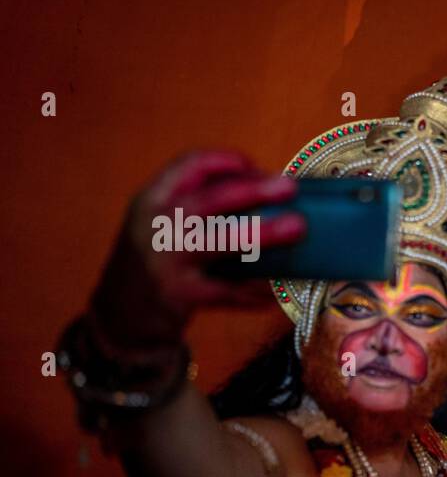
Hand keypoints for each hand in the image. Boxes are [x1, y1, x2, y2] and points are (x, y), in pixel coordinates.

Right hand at [88, 151, 304, 355]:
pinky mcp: (178, 294)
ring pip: (220, 241)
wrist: (119, 315)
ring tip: (297, 228)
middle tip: (289, 187)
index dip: (226, 161)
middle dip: (253, 190)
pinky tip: (276, 290)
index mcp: (153, 198)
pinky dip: (255, 291)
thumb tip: (268, 193)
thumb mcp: (163, 224)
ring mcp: (166, 260)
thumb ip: (200, 208)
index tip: (257, 167)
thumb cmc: (158, 261)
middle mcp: (156, 224)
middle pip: (209, 199)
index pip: (189, 165)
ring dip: (263, 233)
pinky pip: (226, 291)